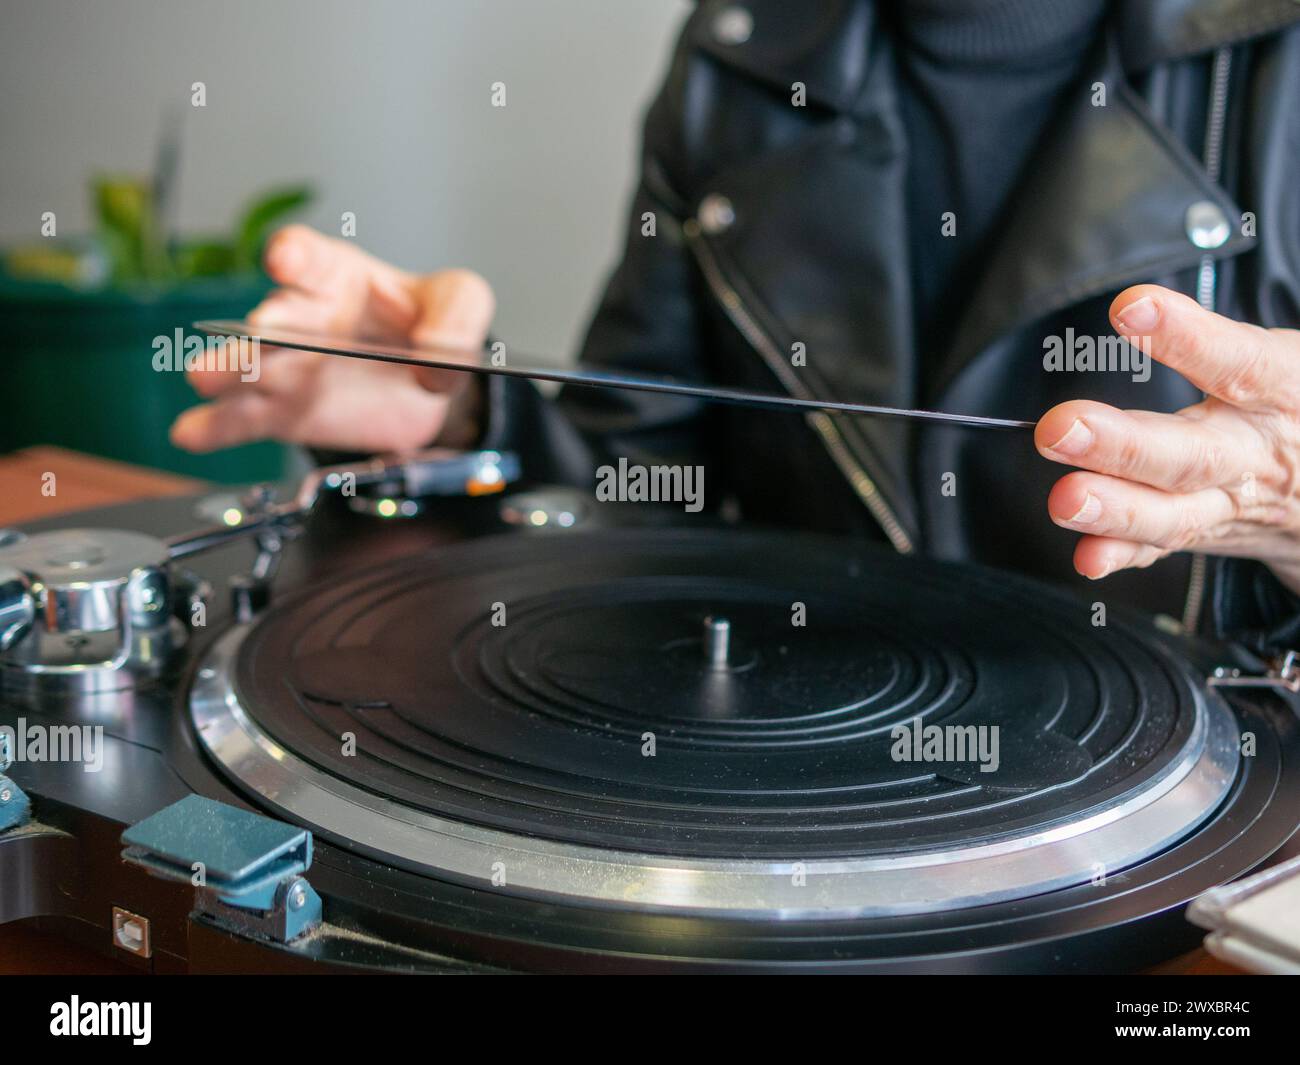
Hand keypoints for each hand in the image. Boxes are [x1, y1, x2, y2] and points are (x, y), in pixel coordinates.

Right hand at [170, 225, 494, 453]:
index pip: (307, 257)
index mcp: (337, 276)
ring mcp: (286, 368)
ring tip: (208, 377)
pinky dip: (215, 427)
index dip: (295, 254)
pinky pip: (243, 420)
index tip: (287, 258)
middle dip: (266, 324)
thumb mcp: (461, 302)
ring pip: (245, 368)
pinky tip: (192, 432)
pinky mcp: (284, 413)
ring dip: (225, 370)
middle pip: (274, 316)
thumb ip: (456, 321)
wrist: (428, 386)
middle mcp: (301, 318)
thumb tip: (434, 361)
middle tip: (262, 331)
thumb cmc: (430, 325)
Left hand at [1036, 284, 1299, 594]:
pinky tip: (1088, 555)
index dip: (1188, 337)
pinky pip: (1165, 549)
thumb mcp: (1287, 362)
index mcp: (1284, 392)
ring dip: (1115, 509)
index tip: (1131, 307)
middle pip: (1193, 454)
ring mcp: (1232, 501)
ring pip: (1176, 513)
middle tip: (1060, 429)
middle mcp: (1255, 453)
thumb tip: (1140, 305)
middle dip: (1121, 445)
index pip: (1239, 363)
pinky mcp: (1211, 531)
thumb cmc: (1298, 401)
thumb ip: (1220, 344)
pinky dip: (1124, 554)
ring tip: (1066, 499)